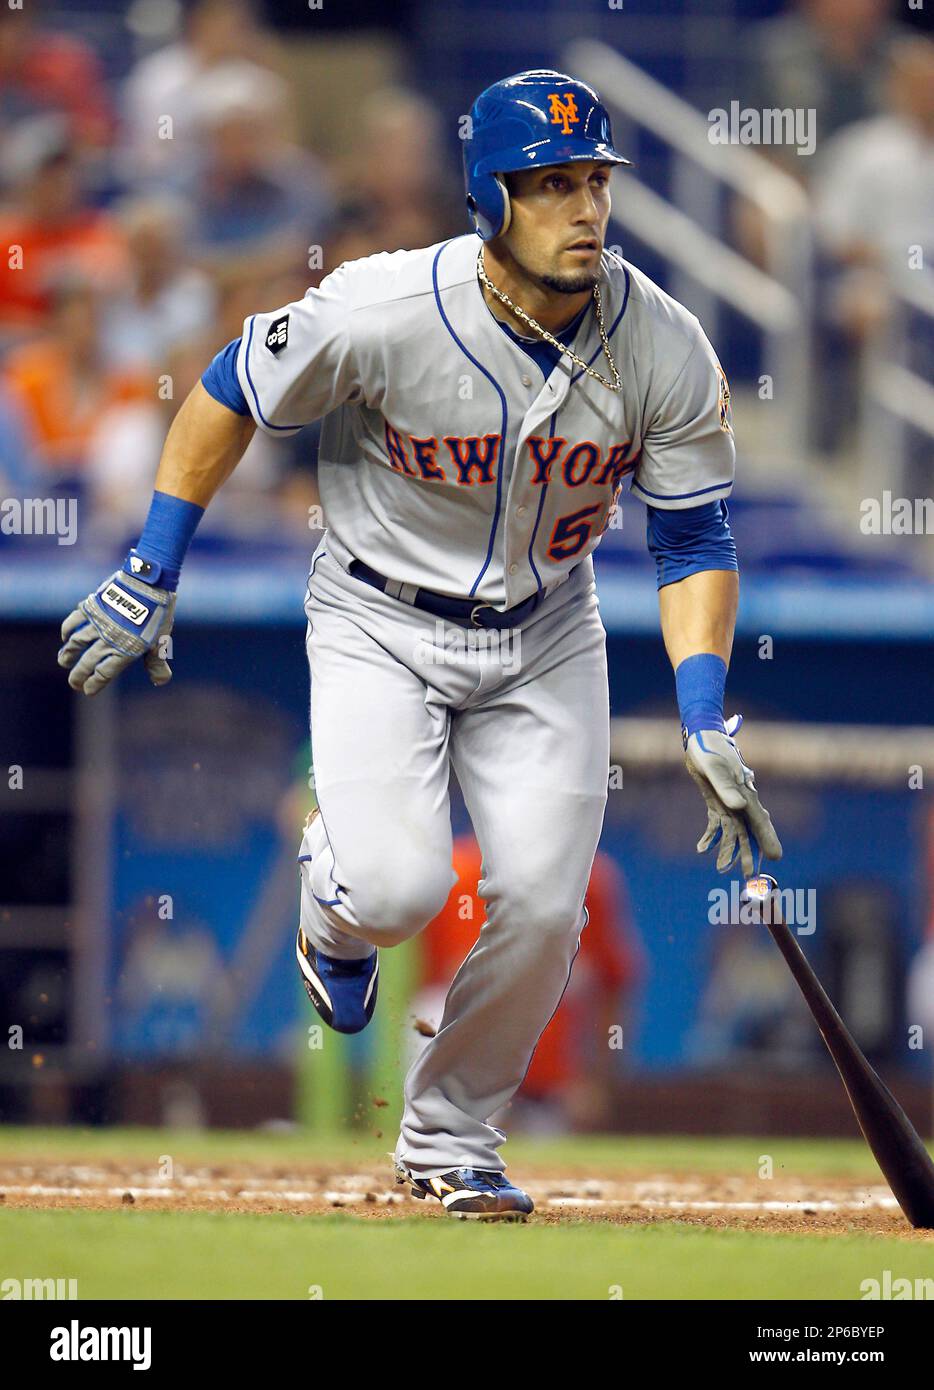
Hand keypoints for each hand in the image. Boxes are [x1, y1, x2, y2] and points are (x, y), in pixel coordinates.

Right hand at [58, 564, 175, 695]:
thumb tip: (160, 681)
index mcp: (125, 651)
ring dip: (68, 654)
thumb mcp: (160, 641)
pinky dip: (67, 629)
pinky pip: (75, 620)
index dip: (94, 683)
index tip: (87, 690)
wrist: (150, 583)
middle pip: (88, 662)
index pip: (104, 673)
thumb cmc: (158, 614)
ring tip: (62, 661)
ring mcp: (99, 623)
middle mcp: (108, 639)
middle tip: (72, 683)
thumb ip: (156, 662)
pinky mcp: (92, 606)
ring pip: (77, 643)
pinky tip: (65, 637)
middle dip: (78, 675)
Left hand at [684, 715, 781, 876]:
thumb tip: (739, 807)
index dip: (768, 839)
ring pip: (733, 831)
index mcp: (746, 794)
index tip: (776, 858)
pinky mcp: (716, 802)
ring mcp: (729, 802)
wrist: (701, 738)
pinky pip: (716, 823)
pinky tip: (702, 848)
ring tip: (723, 869)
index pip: (760, 821)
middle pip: (748, 830)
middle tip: (749, 875)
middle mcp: (741, 801)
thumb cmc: (710, 751)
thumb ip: (726, 788)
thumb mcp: (715, 768)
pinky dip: (711, 836)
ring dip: (729, 849)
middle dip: (749, 852)